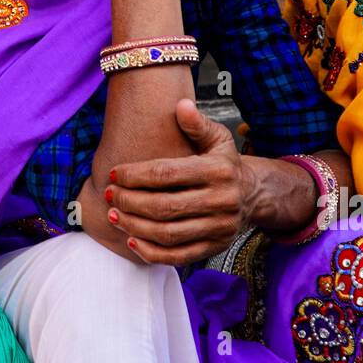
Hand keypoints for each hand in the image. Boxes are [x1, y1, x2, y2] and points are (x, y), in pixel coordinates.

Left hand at [105, 100, 255, 265]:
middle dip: (130, 202)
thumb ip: (197, 124)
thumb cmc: (224, 162)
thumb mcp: (218, 138)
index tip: (115, 173)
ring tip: (114, 216)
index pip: (167, 174)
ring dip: (135, 226)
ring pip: (168, 234)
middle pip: (164, 207)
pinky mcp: (214, 248)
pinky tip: (131, 239)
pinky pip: (178, 256)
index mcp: (218, 170)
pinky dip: (151, 252)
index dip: (136, 175)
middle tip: (109, 195)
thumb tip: (182, 105)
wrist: (253, 194)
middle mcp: (221, 201)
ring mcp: (218, 228)